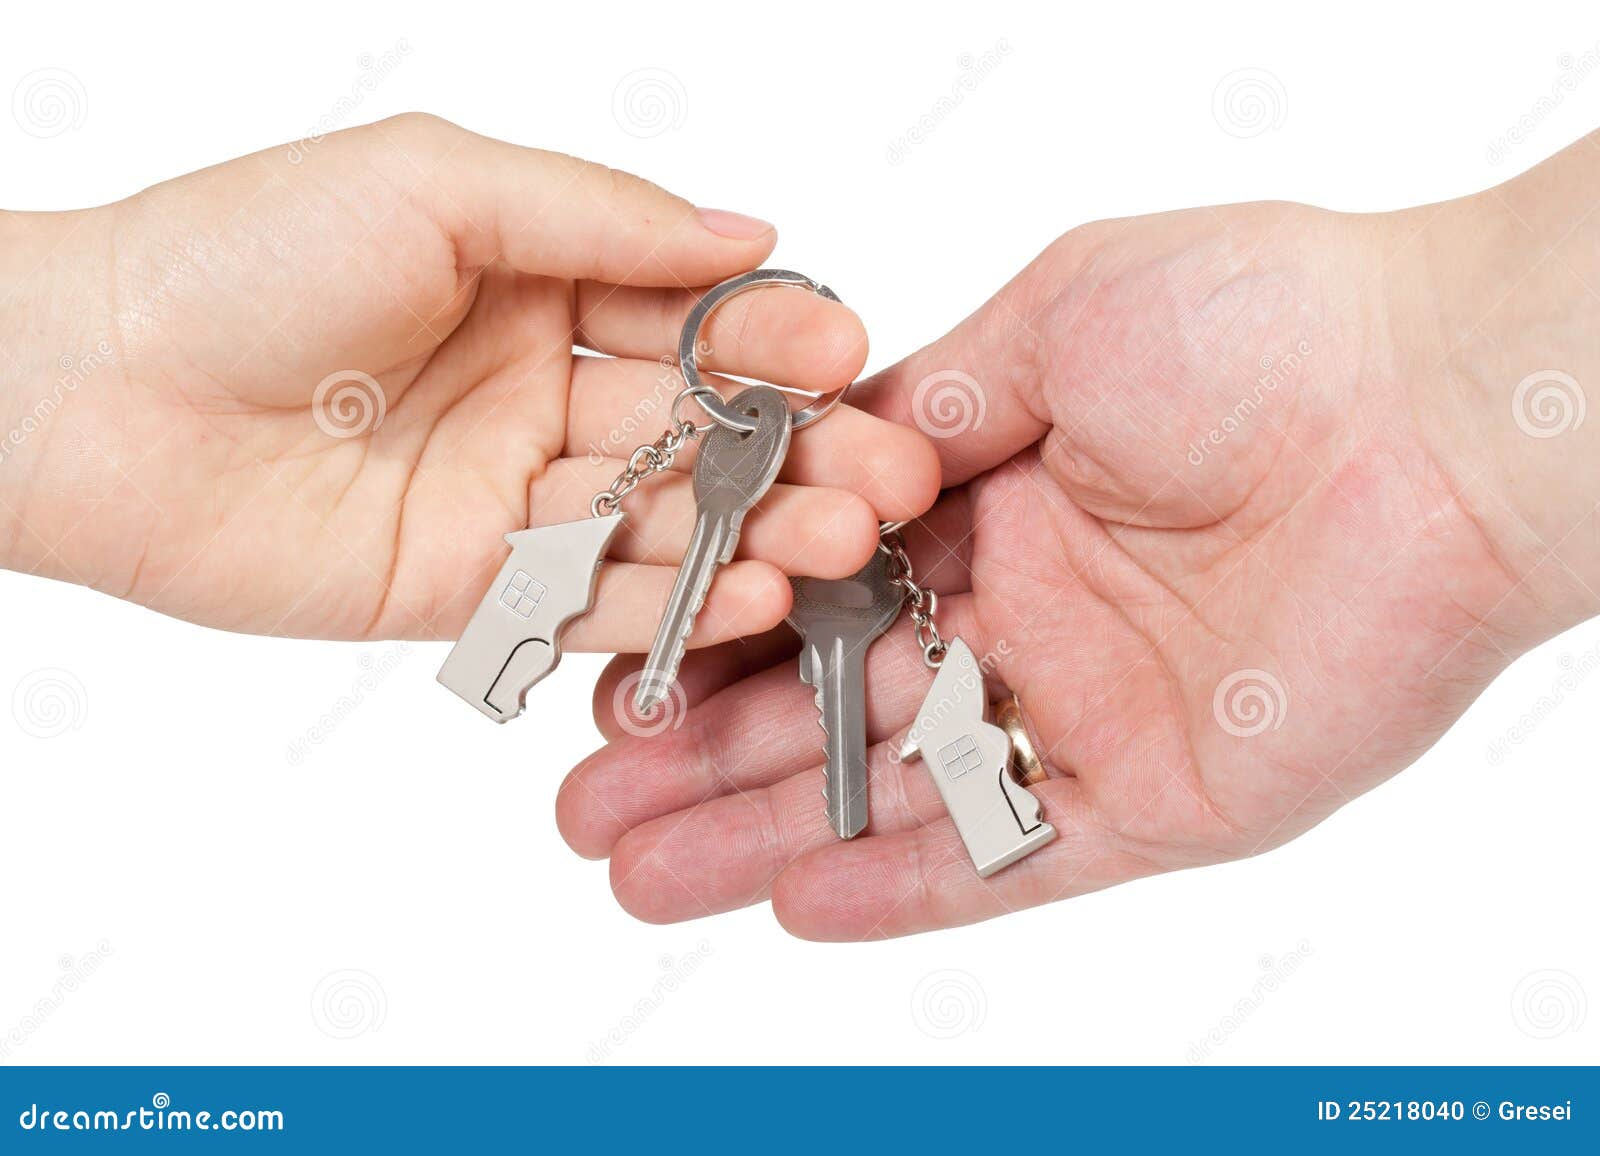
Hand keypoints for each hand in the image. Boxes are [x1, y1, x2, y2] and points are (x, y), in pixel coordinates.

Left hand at [0, 114, 936, 640]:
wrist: (98, 391)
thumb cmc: (243, 257)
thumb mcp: (438, 184)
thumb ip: (602, 217)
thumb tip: (751, 235)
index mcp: (537, 281)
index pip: (691, 315)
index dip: (773, 339)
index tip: (848, 355)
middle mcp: (536, 391)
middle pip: (698, 428)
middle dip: (793, 451)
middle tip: (880, 476)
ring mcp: (509, 495)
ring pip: (661, 519)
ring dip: (754, 534)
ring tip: (837, 543)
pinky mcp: (471, 588)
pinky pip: (589, 599)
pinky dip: (667, 602)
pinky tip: (743, 596)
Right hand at [556, 132, 1599, 937]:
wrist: (1447, 415)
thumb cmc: (1268, 325)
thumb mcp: (1059, 319)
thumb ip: (933, 402)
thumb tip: (825, 444)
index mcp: (996, 498)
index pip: (818, 582)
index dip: (714, 623)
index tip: (615, 654)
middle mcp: (1027, 610)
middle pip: (829, 701)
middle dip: (699, 752)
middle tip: (586, 801)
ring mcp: (1086, 710)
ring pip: (892, 790)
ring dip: (760, 833)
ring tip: (634, 872)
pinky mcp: (1159, 798)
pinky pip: (1008, 857)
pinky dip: (902, 885)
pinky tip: (790, 903)